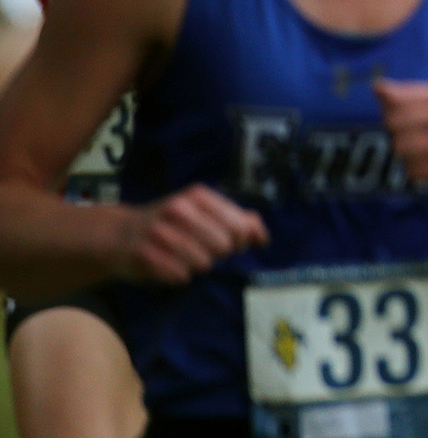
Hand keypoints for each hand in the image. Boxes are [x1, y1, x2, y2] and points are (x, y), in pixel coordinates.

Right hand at [116, 184, 268, 284]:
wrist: (119, 234)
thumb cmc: (172, 224)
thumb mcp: (204, 213)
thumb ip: (238, 220)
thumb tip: (263, 237)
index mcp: (198, 196)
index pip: (240, 226)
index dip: (241, 241)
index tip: (231, 244)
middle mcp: (179, 209)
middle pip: (223, 246)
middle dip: (218, 254)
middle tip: (202, 250)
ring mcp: (159, 231)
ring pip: (203, 263)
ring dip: (198, 266)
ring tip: (184, 257)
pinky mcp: (144, 255)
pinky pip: (181, 276)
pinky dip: (180, 276)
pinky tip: (169, 266)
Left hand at [376, 78, 427, 211]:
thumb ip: (414, 100)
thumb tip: (377, 86)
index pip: (393, 98)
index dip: (392, 112)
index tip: (409, 122)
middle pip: (392, 124)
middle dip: (400, 137)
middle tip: (424, 145)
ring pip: (400, 150)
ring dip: (411, 159)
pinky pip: (412, 172)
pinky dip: (421, 175)